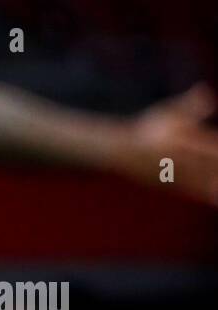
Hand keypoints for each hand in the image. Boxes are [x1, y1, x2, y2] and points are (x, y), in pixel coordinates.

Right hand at [128, 84, 217, 204]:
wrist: (118, 151)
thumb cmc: (146, 129)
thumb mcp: (166, 112)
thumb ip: (189, 105)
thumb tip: (207, 93)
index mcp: (178, 136)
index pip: (209, 143)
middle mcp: (176, 156)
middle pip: (209, 163)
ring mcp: (172, 171)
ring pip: (202, 179)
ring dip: (215, 183)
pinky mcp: (168, 183)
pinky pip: (192, 189)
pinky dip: (207, 193)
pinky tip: (216, 198)